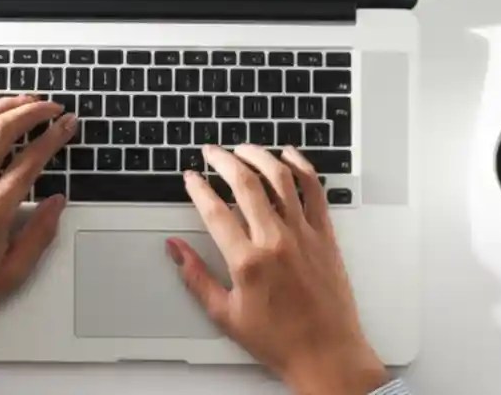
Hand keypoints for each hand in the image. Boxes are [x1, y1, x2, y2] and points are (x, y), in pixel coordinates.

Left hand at [0, 95, 75, 386]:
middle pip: (1, 132)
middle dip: (30, 111)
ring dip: (1, 107)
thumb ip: (40, 234)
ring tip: (22, 101)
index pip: (30, 161)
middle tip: (50, 107)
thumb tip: (58, 202)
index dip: (54, 137)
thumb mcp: (11, 274)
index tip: (67, 125)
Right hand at [168, 145, 388, 394]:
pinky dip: (301, 167)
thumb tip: (174, 249)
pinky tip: (288, 156)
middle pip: (245, 184)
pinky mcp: (326, 235)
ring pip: (280, 178)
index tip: (190, 177)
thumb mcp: (225, 314)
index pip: (215, 211)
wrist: (326, 353)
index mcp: (247, 262)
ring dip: (259, 155)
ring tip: (243, 148)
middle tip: (211, 152)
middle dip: (222, 160)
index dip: (198, 188)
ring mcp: (304, 234)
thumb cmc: (278, 339)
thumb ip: (196, 277)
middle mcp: (276, 241)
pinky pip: (314, 190)